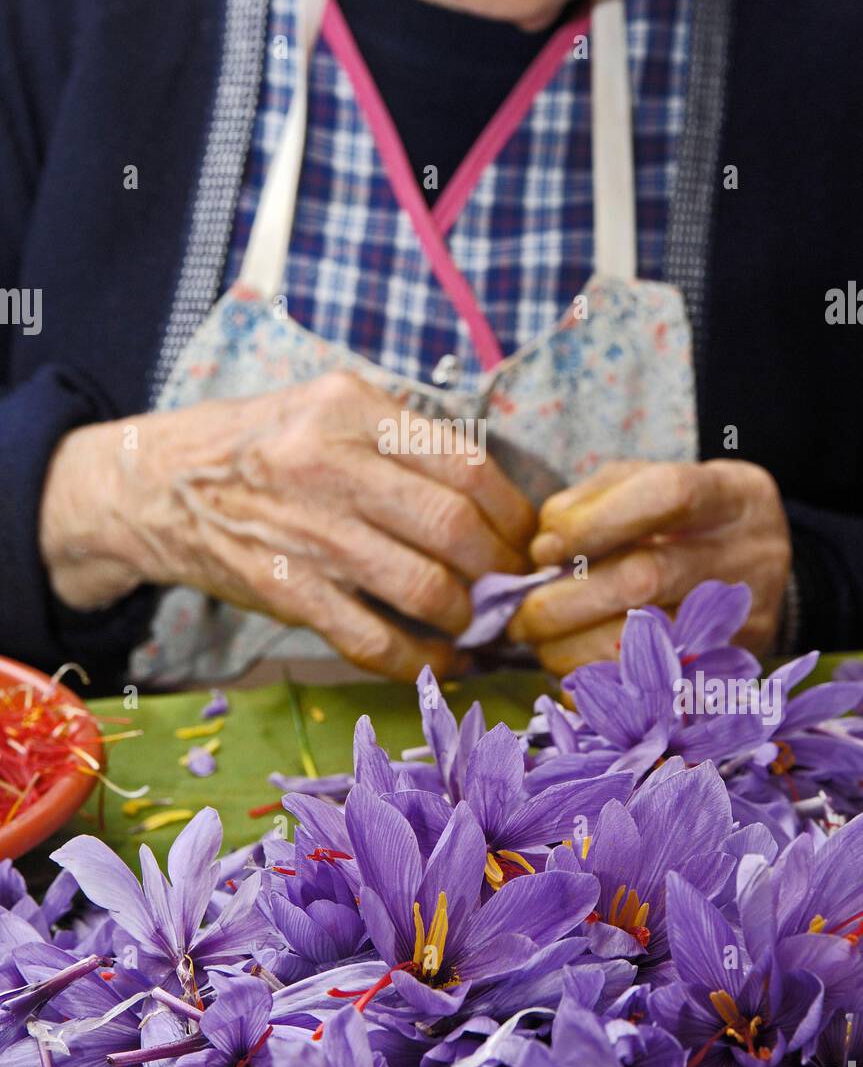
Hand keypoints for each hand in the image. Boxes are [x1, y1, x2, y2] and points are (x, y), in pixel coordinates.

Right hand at [40, 370, 533, 679]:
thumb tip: (495, 499)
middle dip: (500, 569)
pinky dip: (420, 660)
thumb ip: (402, 438)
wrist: (154, 484)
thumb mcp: (326, 407)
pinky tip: (441, 659)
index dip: (513, 513)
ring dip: (468, 616)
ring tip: (479, 622)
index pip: (465, 465)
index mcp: (350, 406)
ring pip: (423, 587)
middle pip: (453, 528)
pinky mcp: (282, 589)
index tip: (525, 538)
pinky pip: (371, 639)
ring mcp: (304, 530)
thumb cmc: (260, 445)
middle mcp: (328, 462)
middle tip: (511, 586)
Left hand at [507, 460, 790, 676]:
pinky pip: (656, 691)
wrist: (759, 566)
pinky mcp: (734, 669)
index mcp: (730, 494)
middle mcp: (749, 554)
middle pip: (648, 577)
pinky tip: (574, 677)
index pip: (666, 495)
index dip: (594, 521)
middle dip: (566, 602)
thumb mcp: (646, 484)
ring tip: (542, 646)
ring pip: (649, 641)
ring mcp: (747, 616)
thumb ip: (592, 500)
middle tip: (523, 617)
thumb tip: (545, 548)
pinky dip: (604, 688)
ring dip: (575, 650)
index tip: (544, 547)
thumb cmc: (682, 519)